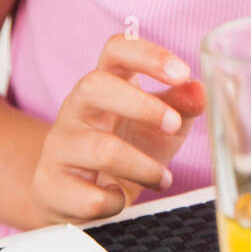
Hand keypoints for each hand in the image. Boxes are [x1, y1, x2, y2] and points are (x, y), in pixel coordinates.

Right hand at [30, 34, 206, 226]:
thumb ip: (181, 105)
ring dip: (142, 167)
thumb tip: (199, 92)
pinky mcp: (50, 185)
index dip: (149, 55)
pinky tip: (121, 198)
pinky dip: (115, 202)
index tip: (182, 73)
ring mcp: (59, 145)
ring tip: (163, 178)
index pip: (117, 50)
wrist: (76, 197)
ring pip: (100, 149)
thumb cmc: (127, 149)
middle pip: (96, 86)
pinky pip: (89, 196)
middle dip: (142, 105)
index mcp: (106, 83)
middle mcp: (77, 107)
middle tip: (173, 124)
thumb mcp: (160, 125)